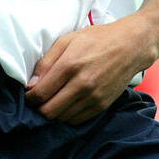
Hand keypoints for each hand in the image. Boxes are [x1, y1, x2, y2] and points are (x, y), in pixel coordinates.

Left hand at [24, 20, 145, 124]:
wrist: (130, 46)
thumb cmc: (97, 39)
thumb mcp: (67, 40)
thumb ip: (46, 62)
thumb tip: (32, 84)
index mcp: (70, 65)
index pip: (40, 93)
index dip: (29, 98)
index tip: (28, 95)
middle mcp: (82, 84)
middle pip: (49, 111)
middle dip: (39, 108)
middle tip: (38, 100)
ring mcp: (93, 97)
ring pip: (62, 118)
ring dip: (54, 112)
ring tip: (53, 101)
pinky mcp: (102, 105)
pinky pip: (77, 120)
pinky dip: (68, 115)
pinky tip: (67, 103)